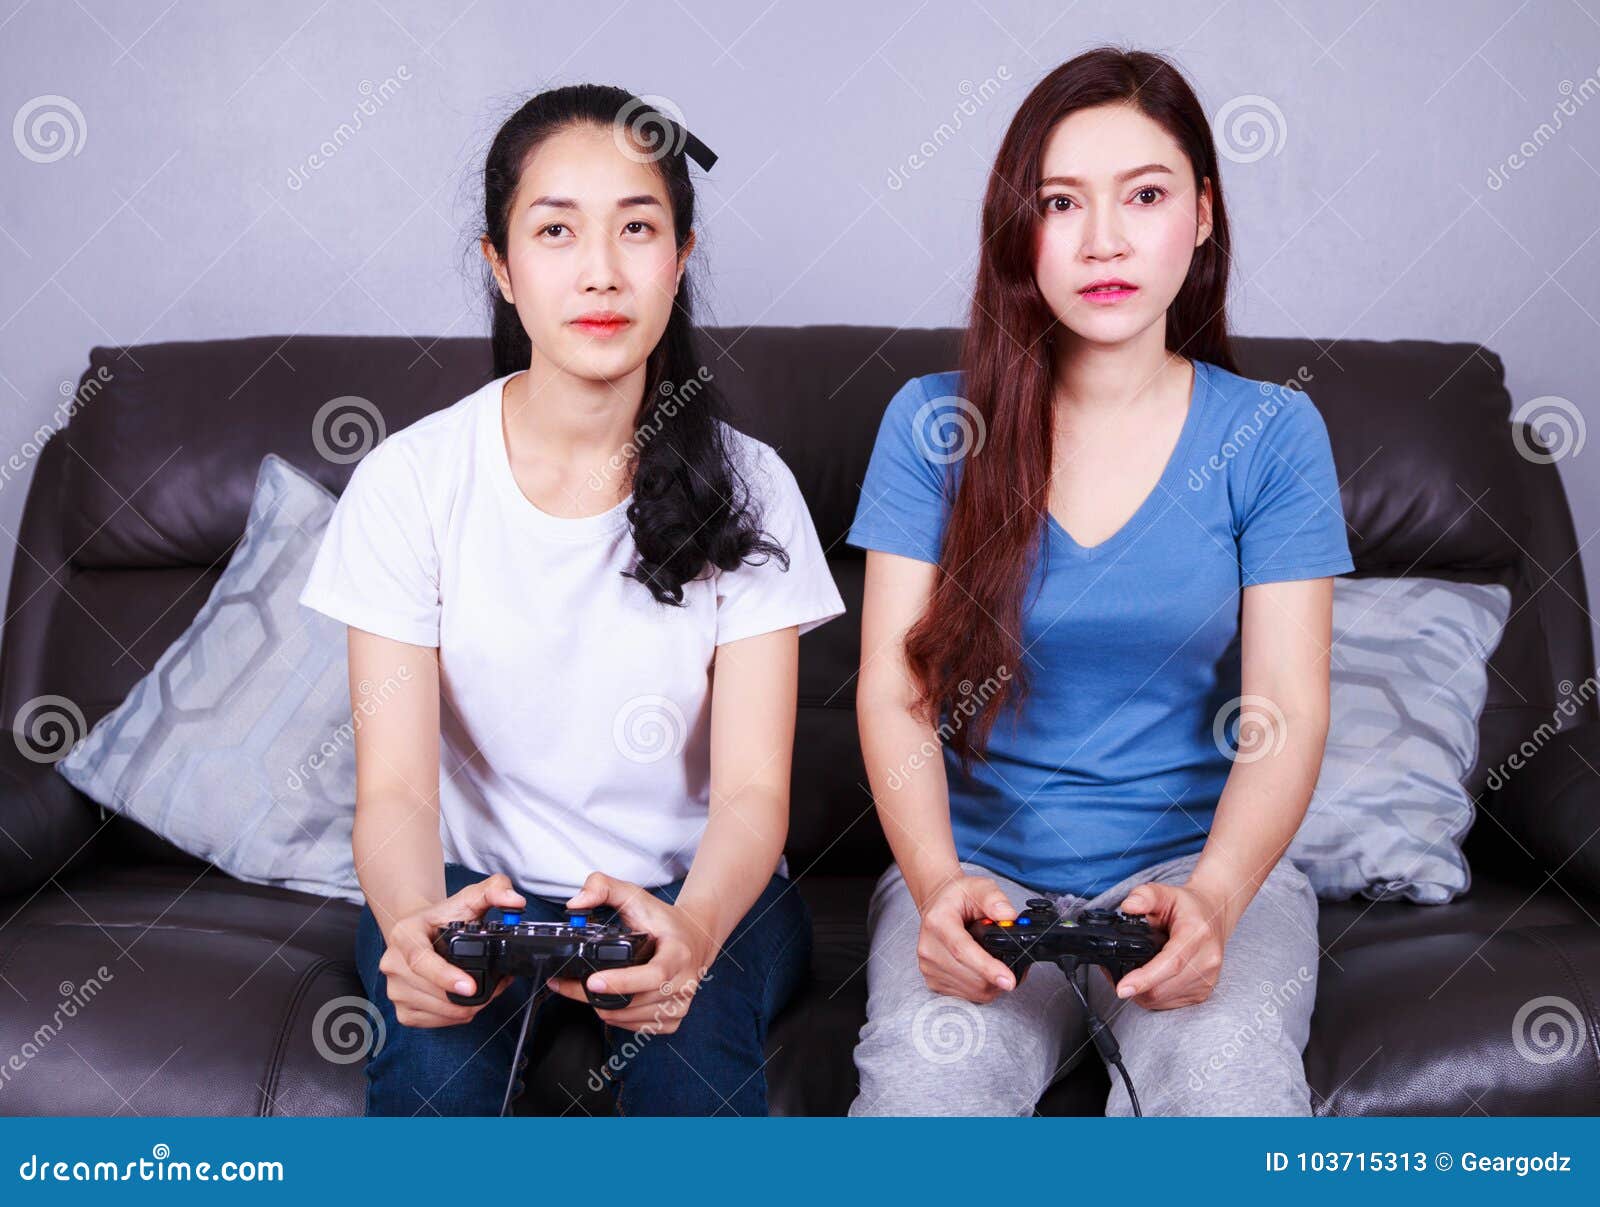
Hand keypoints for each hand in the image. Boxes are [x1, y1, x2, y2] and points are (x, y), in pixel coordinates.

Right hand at [378, 873, 525, 1027]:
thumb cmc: (443, 917)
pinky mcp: (402, 1010)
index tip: (471, 987)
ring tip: (483, 990)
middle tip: (496, 985)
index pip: (420, 961)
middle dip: (470, 995)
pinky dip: (455, 1016)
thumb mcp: (469, 897)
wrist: (420, 930)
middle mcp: (392, 963)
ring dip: (466, 1007)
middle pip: (432, 992)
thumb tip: (514, 901)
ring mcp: (395, 990)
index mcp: (404, 934)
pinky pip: (433, 1022)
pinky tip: (464, 1001)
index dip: (446, 977)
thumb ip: (495, 890)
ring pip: (436, 1011)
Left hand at [546, 872, 717, 1032]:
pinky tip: (611, 999)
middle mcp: (683, 983)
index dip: (622, 982)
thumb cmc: (663, 920)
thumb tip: (576, 904)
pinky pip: (635, 1028)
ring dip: (601, 1007)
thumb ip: (602, 887)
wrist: (695, 937)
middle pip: (633, 1002)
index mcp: (679, 954)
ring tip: (585, 989)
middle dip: (593, 996)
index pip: (653, 976)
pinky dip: (617, 1017)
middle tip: (567, 983)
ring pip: (628, 1018)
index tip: (593, 981)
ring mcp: (680, 1005)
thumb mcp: (635, 895)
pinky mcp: (672, 1021)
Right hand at [915, 875, 1018, 1002]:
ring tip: (997, 965)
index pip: (963, 951)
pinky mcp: (932, 981)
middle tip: (1013, 964)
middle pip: (971, 976)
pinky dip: (981, 988)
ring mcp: (928, 966)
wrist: (938, 905)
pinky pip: (966, 995)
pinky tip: (983, 971)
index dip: (988, 968)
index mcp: (938, 922)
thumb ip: (995, 899)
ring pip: (972, 990)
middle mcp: (928, 947)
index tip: (1008, 980)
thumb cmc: (958, 897)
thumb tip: (1008, 916)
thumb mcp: (979, 886)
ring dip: (991, 984)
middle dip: (997, 975)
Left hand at [1111, 881, 1230, 1008]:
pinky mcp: (1203, 992)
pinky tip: (1150, 978)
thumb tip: (1128, 907)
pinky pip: (1169, 1003)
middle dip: (1134, 983)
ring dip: (1142, 991)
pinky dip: (1153, 994)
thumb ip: (1144, 896)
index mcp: (1197, 934)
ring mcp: (1207, 979)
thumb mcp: (1164, 892)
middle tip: (1116, 970)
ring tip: (1135, 970)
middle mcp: (1207, 959)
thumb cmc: (1187, 906)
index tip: (1122, 988)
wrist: (1214, 915)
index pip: (1171, 962)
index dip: (1145, 978)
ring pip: (1162, 999)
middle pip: (1162, 986)